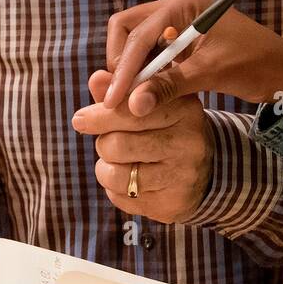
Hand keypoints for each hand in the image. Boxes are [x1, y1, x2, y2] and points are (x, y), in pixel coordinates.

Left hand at [71, 69, 212, 223]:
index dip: (101, 114)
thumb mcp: (152, 103)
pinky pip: (122, 198)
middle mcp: (187, 142)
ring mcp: (181, 175)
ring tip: (115, 162)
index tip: (80, 119)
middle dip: (103, 141)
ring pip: (117, 174)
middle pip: (118, 144)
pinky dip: (115, 189)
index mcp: (184, 109)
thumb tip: (96, 79)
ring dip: (105, 168)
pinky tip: (129, 180)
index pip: (132, 109)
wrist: (203, 169)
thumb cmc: (167, 128)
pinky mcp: (171, 204)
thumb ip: (123, 91)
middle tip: (104, 140)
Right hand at [97, 0, 282, 117]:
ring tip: (128, 99)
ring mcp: (177, 20)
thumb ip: (169, 86)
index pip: (138, 34)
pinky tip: (145, 92)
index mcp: (184, 3)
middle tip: (118, 96)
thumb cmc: (256, 64)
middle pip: (127, 28)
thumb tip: (131, 105)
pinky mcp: (179, 38)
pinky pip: (150, 51)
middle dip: (119, 61)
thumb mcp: (211, 74)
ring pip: (135, 40)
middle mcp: (176, 5)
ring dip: (130, 68)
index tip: (112, 100)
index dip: (122, 68)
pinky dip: (144, 71)